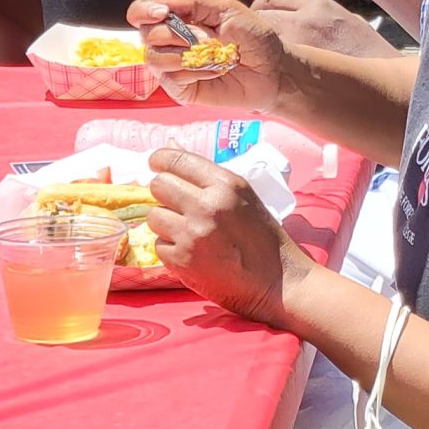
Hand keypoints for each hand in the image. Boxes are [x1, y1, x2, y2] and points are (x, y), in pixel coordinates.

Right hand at [131, 0, 287, 112]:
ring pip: (153, 57)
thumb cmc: (254, 38)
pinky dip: (194, 71)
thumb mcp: (228, 10)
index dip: (144, 10)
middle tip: (208, 37)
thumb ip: (193, 2)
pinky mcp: (179, 88)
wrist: (273, 70)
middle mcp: (170, 41)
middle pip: (146, 34)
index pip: (142, 11)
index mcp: (180, 18)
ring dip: (187, 54)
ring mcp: (172, 66)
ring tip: (214, 54)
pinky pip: (170, 78)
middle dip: (177, 33)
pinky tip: (213, 71)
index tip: (163, 12)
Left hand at [145, 146, 307, 327]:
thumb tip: (171, 148)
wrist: (274, 280)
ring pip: (154, 216)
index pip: (178, 160)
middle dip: (163, 192)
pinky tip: (191, 252)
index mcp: (226, 185)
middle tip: (175, 202)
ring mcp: (192, 234)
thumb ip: (207, 176)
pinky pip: (159, 245)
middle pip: (159, 186)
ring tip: (188, 231)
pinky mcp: (181, 260)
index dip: (161, 159)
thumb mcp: (244, 196)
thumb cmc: (262, 236)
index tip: (155, 162)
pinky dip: (170, 248)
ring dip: (166, 222)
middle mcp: (207, 206)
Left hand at [251, 0, 397, 59]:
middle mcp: (306, 20)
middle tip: (252, 36)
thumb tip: (294, 13)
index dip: (263, 4)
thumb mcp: (348, 21)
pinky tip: (267, 69)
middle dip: (253, 22)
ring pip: (258, 34)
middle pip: (261, 12)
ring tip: (257, 54)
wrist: (381, 85)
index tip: (261, 14)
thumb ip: (321, 13)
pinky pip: (265, 59)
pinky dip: (261, 61)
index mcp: (322, 5)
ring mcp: (297, 45)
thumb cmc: (367, 55)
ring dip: (251, 42)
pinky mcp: (291, 69)